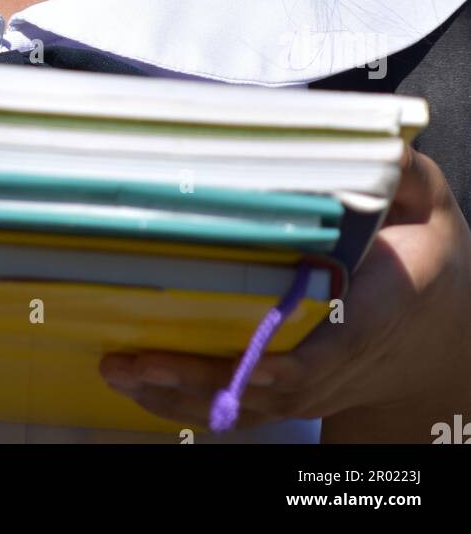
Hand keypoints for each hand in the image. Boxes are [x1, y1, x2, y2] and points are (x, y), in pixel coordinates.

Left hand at [98, 144, 470, 441]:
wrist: (433, 326)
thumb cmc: (421, 255)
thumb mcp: (428, 208)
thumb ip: (404, 177)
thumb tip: (383, 145)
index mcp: (371, 316)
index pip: (327, 352)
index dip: (286, 364)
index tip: (249, 363)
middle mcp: (336, 364)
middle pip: (264, 388)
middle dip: (202, 377)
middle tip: (140, 359)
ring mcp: (310, 388)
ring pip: (242, 406)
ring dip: (180, 393)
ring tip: (121, 369)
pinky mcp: (288, 394)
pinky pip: (234, 409)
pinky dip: (185, 404)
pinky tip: (137, 387)